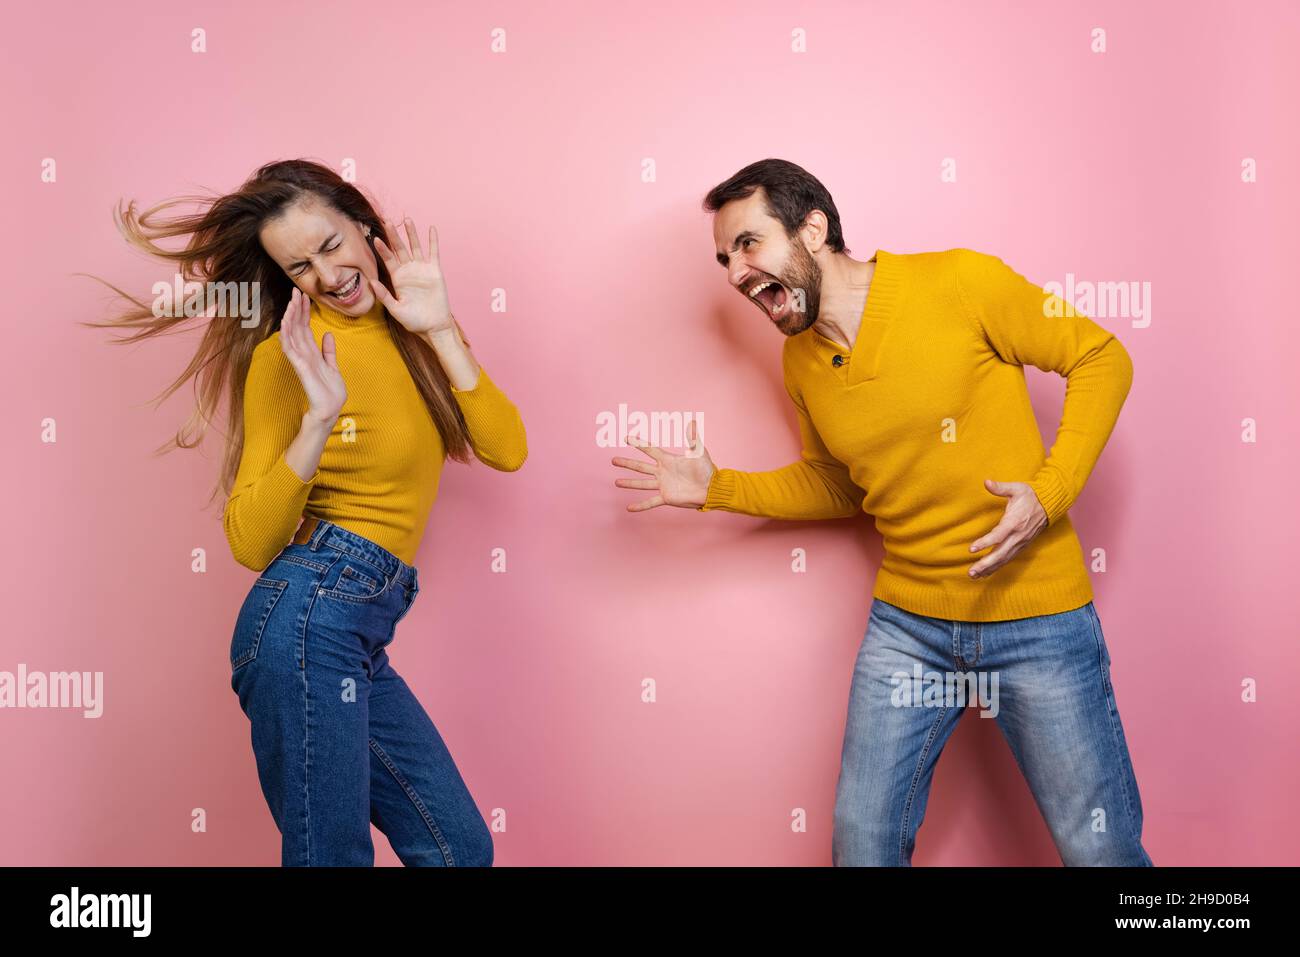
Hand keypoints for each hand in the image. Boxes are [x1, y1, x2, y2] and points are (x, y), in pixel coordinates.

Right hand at [280, 288, 345, 423]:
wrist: (330, 409)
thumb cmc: (330, 391)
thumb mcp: (332, 366)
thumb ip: (328, 351)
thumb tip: (327, 334)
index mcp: (312, 352)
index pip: (306, 327)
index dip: (304, 312)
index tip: (304, 296)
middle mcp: (304, 354)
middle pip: (298, 327)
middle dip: (296, 309)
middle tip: (295, 291)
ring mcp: (301, 360)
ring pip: (292, 334)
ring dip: (290, 318)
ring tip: (290, 302)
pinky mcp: (300, 367)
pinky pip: (290, 349)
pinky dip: (287, 336)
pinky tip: (284, 323)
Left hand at [368, 216, 454, 336]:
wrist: (433, 326)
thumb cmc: (413, 321)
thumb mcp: (396, 310)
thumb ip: (384, 296)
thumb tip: (371, 282)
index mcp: (397, 278)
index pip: (388, 259)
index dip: (382, 249)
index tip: (375, 239)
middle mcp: (408, 270)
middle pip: (399, 248)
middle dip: (394, 235)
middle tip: (388, 221)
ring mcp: (422, 269)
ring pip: (415, 246)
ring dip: (411, 233)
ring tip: (407, 219)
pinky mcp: (435, 270)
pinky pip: (434, 252)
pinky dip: (433, 241)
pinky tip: (431, 229)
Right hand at [612, 419, 715, 510]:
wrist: (710, 488)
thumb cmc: (705, 469)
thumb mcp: (698, 452)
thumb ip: (693, 438)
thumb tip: (693, 421)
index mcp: (667, 460)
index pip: (649, 450)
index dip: (638, 443)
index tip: (627, 437)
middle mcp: (662, 472)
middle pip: (640, 466)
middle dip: (627, 463)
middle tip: (613, 460)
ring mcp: (663, 485)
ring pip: (642, 483)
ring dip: (629, 483)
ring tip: (616, 482)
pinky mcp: (666, 497)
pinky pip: (650, 502)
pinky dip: (640, 506)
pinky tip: (629, 508)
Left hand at [967, 479, 1047, 577]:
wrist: (1049, 504)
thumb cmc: (1030, 495)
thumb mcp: (1016, 488)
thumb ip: (1000, 487)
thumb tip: (986, 482)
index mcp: (1014, 522)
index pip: (998, 535)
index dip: (985, 543)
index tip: (971, 549)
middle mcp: (1018, 536)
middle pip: (1000, 553)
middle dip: (986, 563)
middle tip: (971, 572)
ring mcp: (1020, 542)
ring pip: (1004, 559)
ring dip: (989, 568)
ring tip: (973, 575)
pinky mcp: (1021, 546)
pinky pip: (1008, 559)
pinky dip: (997, 567)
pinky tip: (985, 573)